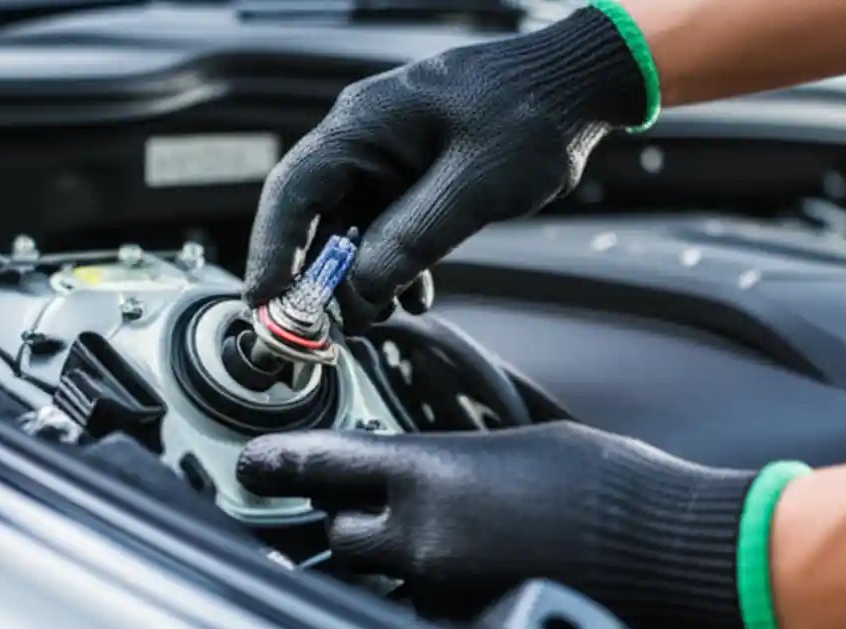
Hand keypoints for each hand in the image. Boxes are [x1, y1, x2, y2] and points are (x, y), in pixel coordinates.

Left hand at [238, 421, 756, 628]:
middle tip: (377, 508)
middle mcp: (422, 536)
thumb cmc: (612, 484)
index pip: (323, 464)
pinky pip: (429, 610)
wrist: (673, 546)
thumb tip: (428, 466)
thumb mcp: (521, 444)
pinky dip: (441, 592)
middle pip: (340, 530)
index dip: (278, 463)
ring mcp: (444, 591)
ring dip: (402, 561)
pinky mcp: (471, 628)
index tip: (254, 464)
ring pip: (385, 577)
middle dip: (351, 518)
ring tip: (461, 543)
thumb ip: (454, 457)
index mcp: (430, 474)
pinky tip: (486, 574)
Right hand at [243, 7, 649, 332]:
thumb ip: (412, 238)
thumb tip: (360, 287)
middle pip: (314, 216)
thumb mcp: (474, 185)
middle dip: (318, 276)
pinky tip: (413, 295)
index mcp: (364, 124)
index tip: (265, 302)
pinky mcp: (413, 175)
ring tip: (376, 316)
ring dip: (358, 277)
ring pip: (349, 228)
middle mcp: (365, 138)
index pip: (293, 193)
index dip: (272, 252)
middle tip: (325, 326)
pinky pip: (384, 227)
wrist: (580, 85)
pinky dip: (392, 264)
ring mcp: (388, 157)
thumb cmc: (533, 110)